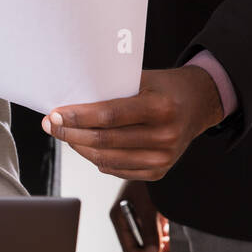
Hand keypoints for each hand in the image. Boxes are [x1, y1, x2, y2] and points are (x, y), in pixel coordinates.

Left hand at [43, 67, 223, 180]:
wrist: (199, 104)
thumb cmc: (166, 88)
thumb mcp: (142, 79)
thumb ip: (112, 90)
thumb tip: (72, 100)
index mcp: (160, 108)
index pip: (109, 116)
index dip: (78, 117)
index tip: (56, 113)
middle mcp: (164, 136)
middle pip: (104, 141)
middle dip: (70, 133)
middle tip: (52, 124)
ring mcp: (163, 158)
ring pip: (106, 160)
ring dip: (79, 148)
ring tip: (65, 134)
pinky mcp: (159, 172)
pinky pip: (117, 170)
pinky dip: (96, 159)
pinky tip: (87, 147)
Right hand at [110, 181, 169, 251]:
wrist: (159, 160)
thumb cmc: (149, 181)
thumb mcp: (150, 207)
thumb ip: (151, 232)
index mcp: (119, 217)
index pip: (129, 248)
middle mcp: (126, 217)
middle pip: (140, 245)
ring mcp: (137, 214)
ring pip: (149, 239)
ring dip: (161, 243)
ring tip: (171, 240)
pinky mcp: (148, 211)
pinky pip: (155, 230)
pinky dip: (163, 234)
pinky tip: (169, 230)